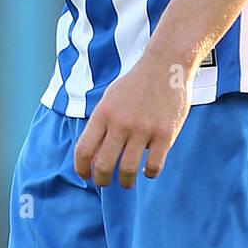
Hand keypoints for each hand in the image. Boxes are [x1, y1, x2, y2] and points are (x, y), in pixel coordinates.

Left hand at [73, 50, 193, 188]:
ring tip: (127, 181)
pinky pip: (154, 166)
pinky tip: (147, 169)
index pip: (83, 150)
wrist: (166, 65)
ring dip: (125, 182)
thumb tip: (93, 158)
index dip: (81, 169)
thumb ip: (100, 126)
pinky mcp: (165, 134)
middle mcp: (121, 122)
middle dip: (102, 180)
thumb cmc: (135, 85)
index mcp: (103, 113)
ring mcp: (144, 129)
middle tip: (106, 182)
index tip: (86, 175)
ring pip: (128, 170)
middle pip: (104, 165)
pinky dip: (149, 173)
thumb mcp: (110, 99)